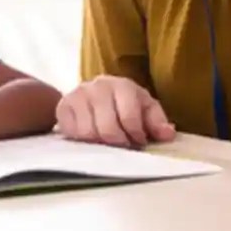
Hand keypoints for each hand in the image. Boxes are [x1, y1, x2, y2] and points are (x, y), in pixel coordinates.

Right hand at [56, 75, 175, 147]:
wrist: (95, 94)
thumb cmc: (125, 104)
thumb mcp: (145, 109)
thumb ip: (157, 122)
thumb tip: (167, 134)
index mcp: (122, 85)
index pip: (129, 117)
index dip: (136, 136)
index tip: (139, 141)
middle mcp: (98, 86)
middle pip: (108, 128)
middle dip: (118, 143)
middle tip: (123, 145)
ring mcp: (78, 95)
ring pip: (88, 133)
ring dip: (100, 143)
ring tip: (107, 141)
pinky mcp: (63, 106)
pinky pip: (71, 133)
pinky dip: (82, 140)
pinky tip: (91, 137)